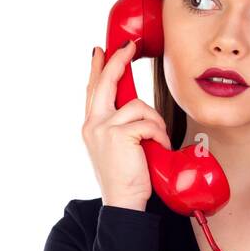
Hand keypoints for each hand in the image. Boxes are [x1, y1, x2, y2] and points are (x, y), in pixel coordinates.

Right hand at [82, 43, 171, 210]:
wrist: (123, 203)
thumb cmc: (126, 178)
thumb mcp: (116, 147)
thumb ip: (119, 125)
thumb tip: (134, 107)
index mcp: (91, 126)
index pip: (92, 90)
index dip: (97, 68)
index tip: (100, 51)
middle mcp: (92, 124)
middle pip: (105, 82)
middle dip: (118, 61)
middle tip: (128, 47)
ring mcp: (103, 128)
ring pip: (138, 105)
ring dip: (155, 121)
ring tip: (156, 140)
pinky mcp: (119, 134)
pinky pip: (148, 122)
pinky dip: (159, 134)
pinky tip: (157, 147)